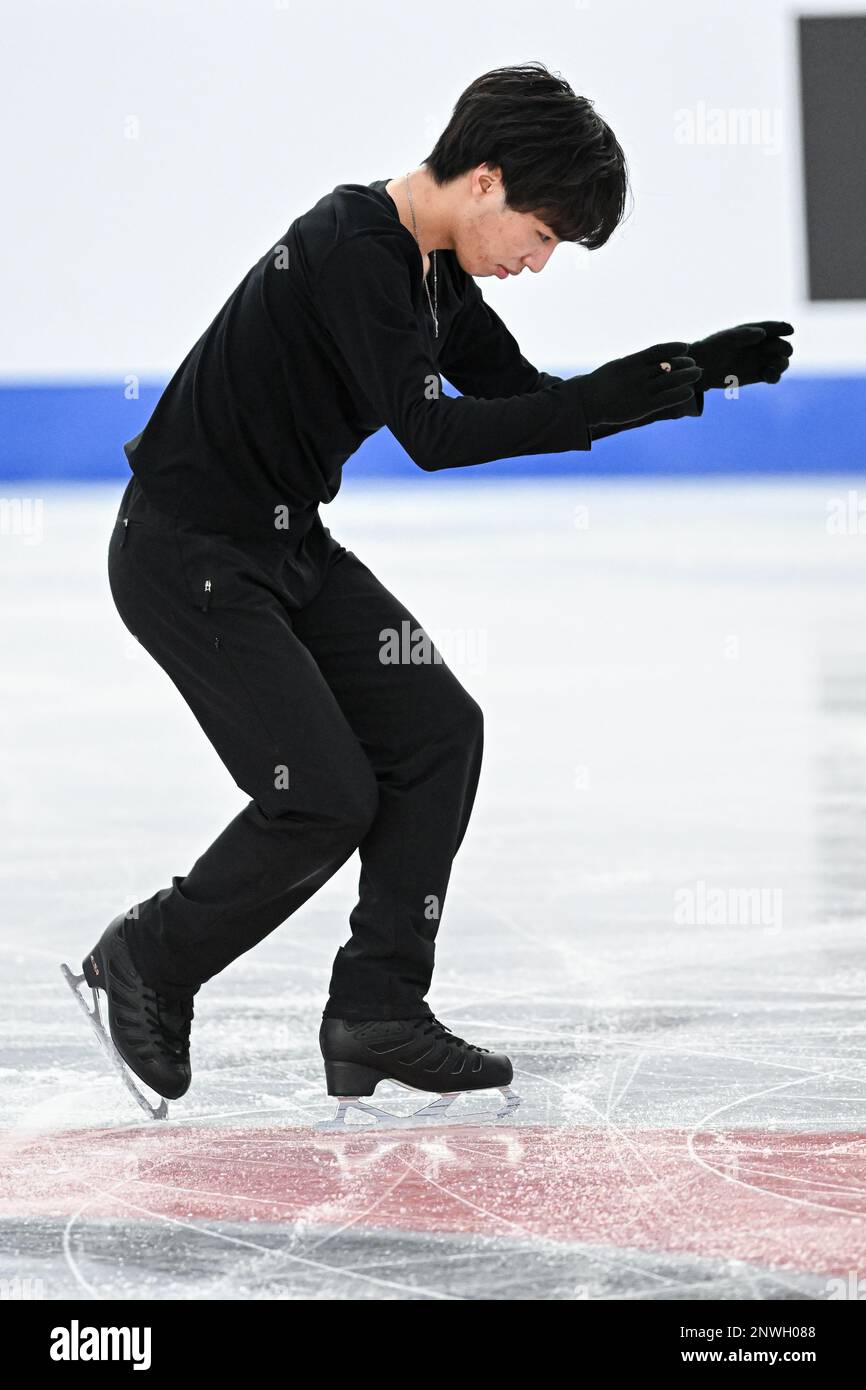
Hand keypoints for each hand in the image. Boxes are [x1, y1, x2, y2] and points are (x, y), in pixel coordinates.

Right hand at [576, 342, 701, 427]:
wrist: (585, 404)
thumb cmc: (599, 387)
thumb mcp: (615, 368)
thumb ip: (633, 364)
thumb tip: (646, 361)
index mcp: (630, 362)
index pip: (658, 350)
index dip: (673, 347)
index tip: (685, 346)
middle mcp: (637, 374)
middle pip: (668, 365)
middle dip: (684, 363)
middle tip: (693, 364)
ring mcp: (641, 390)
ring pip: (671, 379)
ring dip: (687, 375)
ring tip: (697, 372)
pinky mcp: (643, 406)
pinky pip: (667, 398)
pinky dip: (680, 394)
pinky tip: (689, 391)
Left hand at [688, 321, 793, 390]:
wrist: (702, 367)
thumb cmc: (713, 348)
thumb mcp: (727, 339)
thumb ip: (744, 335)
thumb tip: (763, 333)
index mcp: (755, 331)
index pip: (774, 328)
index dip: (783, 328)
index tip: (789, 330)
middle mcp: (762, 345)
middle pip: (783, 346)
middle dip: (781, 348)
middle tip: (768, 351)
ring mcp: (761, 360)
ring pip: (782, 362)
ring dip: (781, 364)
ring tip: (772, 367)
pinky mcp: (758, 375)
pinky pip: (773, 376)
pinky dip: (775, 376)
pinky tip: (768, 376)